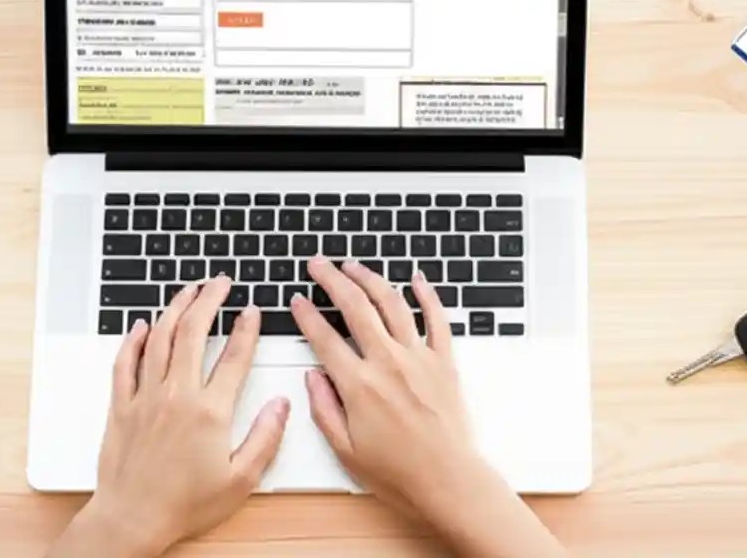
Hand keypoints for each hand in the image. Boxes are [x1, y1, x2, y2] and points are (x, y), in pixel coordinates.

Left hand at [48, 277, 288, 557]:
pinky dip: (134, 339)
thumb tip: (281, 405)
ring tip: (188, 291)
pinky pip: (125, 362)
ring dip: (175, 308)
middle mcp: (177, 396)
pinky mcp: (121, 406)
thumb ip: (265, 438)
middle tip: (219, 283)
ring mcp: (145, 398)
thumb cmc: (185, 505)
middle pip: (194, 332)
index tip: (252, 311)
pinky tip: (143, 326)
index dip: (246, 328)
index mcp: (210, 412)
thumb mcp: (241, 479)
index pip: (234, 357)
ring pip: (160, 338)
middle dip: (209, 300)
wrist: (132, 519)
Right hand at [290, 258, 566, 556]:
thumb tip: (313, 377)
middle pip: (356, 306)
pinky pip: (437, 319)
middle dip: (333, 279)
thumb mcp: (346, 449)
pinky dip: (427, 295)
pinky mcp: (444, 362)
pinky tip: (417, 279)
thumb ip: (324, 409)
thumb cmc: (398, 473)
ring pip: (392, 303)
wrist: (448, 480)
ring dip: (370, 278)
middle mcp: (388, 363)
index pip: (324, 338)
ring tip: (354, 266)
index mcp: (359, 386)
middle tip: (319, 265)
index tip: (298, 301)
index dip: (307, 315)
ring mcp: (418, 358)